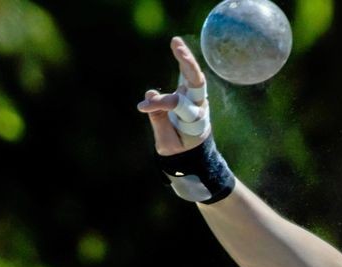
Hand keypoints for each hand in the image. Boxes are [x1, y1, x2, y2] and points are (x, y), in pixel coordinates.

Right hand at [137, 36, 209, 155]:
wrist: (192, 149)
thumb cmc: (178, 147)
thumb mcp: (167, 143)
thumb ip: (159, 120)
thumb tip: (151, 93)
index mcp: (195, 121)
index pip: (178, 105)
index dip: (160, 103)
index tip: (142, 107)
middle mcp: (199, 106)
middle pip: (197, 84)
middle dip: (188, 68)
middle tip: (179, 52)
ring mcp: (196, 97)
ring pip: (194, 75)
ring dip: (185, 57)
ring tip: (176, 41)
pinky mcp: (190, 91)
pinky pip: (188, 73)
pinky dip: (183, 58)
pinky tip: (176, 42)